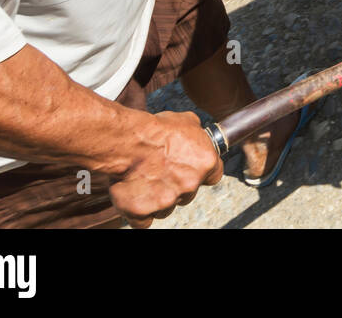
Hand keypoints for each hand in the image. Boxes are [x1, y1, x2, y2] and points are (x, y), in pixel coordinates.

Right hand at [107, 111, 222, 228]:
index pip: (214, 176)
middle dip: (176, 185)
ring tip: (144, 180)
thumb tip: (198, 133)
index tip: (192, 170)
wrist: (127, 140)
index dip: (202, 173)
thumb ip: (197, 133)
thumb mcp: (186, 120)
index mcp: (206, 162)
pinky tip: (134, 197)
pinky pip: (144, 220)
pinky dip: (139, 212)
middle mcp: (190, 185)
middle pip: (188, 194)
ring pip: (166, 208)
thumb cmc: (155, 129)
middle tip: (160, 171)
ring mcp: (167, 201)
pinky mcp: (143, 211)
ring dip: (158, 199)